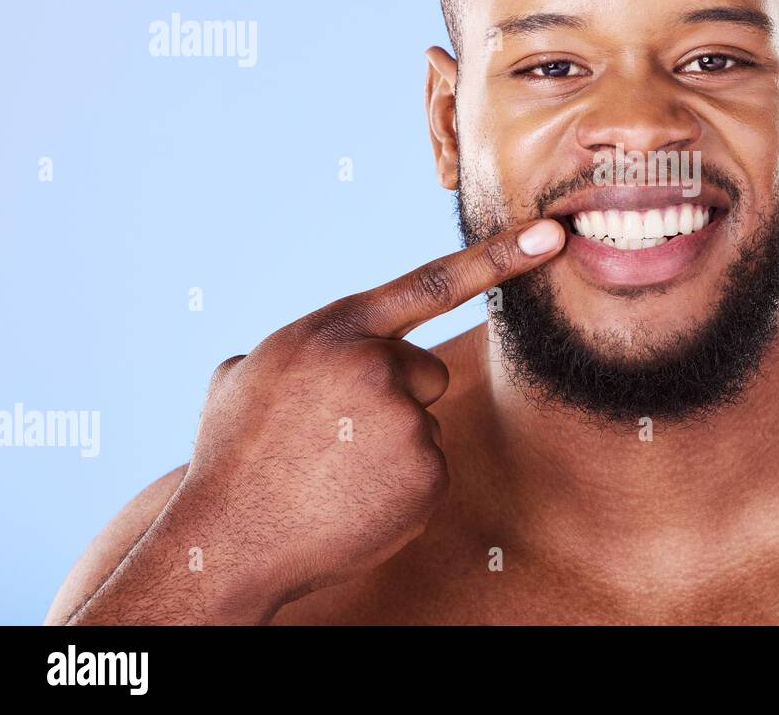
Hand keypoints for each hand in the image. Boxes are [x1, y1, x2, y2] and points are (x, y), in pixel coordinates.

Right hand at [172, 218, 564, 614]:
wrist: (228, 543)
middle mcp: (375, 364)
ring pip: (424, 423)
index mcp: (334, 332)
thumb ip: (289, 352)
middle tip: (336, 439)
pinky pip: (429, 471)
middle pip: (425, 371)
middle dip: (394, 399)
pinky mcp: (425, 471)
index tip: (550, 236)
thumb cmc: (232, 460)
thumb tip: (276, 355)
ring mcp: (404, 419)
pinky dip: (399, 490)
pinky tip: (353, 501)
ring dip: (392, 447)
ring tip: (334, 472)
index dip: (497, 258)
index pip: (431, 283)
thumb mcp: (241, 378)